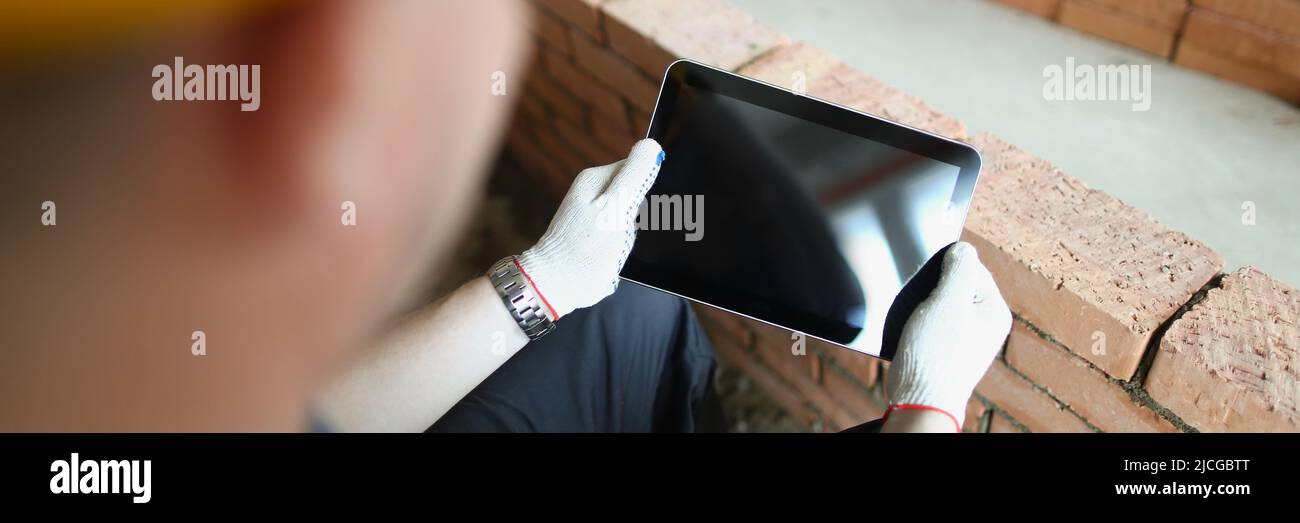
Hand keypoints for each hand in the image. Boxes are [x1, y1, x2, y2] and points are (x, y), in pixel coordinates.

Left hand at [515, 139, 663, 319]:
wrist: (557, 286)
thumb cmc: (584, 248)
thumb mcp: (615, 208)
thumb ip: (635, 175)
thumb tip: (651, 145)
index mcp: (596, 178)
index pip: (638, 168)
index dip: (648, 188)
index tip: (640, 210)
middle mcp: (593, 193)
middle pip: (636, 194)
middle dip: (640, 214)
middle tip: (625, 231)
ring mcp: (595, 214)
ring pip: (632, 217)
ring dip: (632, 233)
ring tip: (616, 245)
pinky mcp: (596, 235)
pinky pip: (624, 235)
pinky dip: (624, 245)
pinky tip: (614, 254)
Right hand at [885, 241, 1010, 430]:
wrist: (918, 399)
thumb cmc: (935, 356)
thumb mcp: (947, 303)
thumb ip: (958, 269)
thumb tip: (963, 247)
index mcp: (994, 311)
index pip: (972, 267)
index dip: (946, 269)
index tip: (931, 286)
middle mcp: (984, 323)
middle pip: (954, 284)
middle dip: (932, 289)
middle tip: (923, 307)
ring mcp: (964, 337)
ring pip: (938, 302)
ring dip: (923, 306)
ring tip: (918, 323)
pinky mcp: (944, 347)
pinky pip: (929, 320)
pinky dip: (917, 321)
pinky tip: (913, 333)